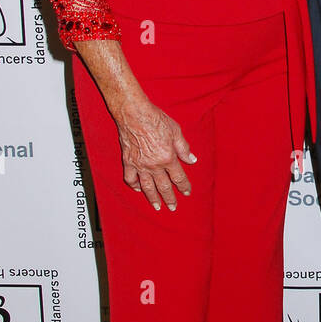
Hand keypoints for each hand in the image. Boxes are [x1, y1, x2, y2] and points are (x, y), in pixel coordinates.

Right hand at [114, 95, 196, 211]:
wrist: (134, 113)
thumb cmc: (156, 119)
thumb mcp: (176, 131)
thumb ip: (184, 148)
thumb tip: (192, 160)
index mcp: (168, 158)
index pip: (178, 178)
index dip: (184, 186)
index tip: (186, 193)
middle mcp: (154, 165)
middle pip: (164, 186)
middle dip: (169, 198)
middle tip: (173, 207)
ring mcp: (139, 165)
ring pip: (147, 187)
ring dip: (152, 198)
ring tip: (157, 207)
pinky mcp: (128, 161)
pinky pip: (130, 178)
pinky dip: (134, 185)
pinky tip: (138, 189)